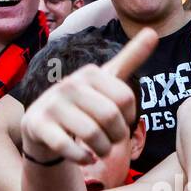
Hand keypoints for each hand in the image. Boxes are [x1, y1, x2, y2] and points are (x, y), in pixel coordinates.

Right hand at [20, 27, 156, 164]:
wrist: (43, 126)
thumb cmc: (83, 104)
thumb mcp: (106, 81)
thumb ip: (130, 58)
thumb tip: (152, 32)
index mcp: (90, 73)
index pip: (126, 99)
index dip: (129, 118)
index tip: (122, 122)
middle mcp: (69, 84)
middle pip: (111, 116)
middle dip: (117, 136)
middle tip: (112, 142)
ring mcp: (51, 104)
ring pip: (92, 134)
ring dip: (102, 150)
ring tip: (100, 150)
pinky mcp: (37, 125)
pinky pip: (68, 147)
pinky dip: (82, 158)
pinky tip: (85, 158)